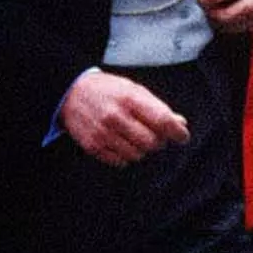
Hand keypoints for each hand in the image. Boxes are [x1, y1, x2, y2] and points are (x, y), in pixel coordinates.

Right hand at [59, 69, 189, 166]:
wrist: (71, 93)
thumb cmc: (106, 90)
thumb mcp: (133, 90)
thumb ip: (157, 107)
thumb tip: (179, 123)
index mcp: (129, 99)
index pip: (162, 121)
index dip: (177, 132)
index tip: (181, 136)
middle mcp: (115, 117)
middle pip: (152, 143)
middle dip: (158, 141)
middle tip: (154, 135)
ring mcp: (103, 133)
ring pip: (137, 155)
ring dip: (141, 149)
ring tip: (134, 137)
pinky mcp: (93, 146)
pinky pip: (120, 162)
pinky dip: (125, 155)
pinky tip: (121, 142)